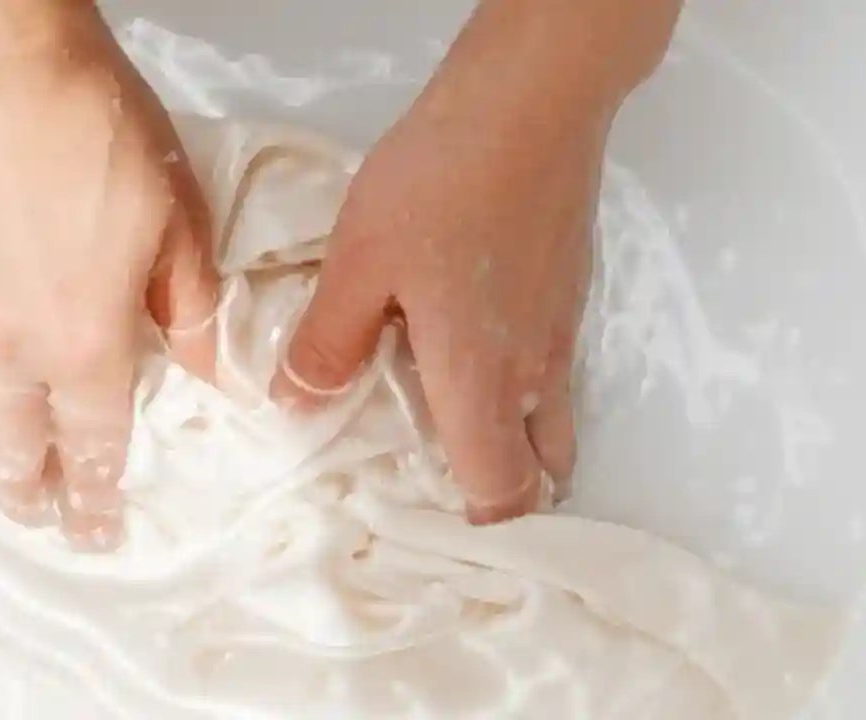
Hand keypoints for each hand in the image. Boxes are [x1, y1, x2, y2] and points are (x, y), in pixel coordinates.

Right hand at [0, 1, 218, 549]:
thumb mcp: (176, 221)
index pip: (92, 444)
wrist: (0, 72)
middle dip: (33, 495)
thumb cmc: (97, 136)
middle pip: (16, 450)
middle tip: (44, 517)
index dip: (94, 495)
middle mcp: (11, 350)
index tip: (95, 529)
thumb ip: (193, 311)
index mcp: (85, 342)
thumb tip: (218, 380)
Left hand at [273, 0, 676, 522]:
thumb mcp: (358, 265)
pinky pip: (553, 368)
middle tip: (447, 483)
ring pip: (552, 418)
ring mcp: (561, 330)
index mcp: (482, 382)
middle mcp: (535, 371)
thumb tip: (296, 406)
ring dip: (516, 440)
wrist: (529, 105)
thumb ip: (328, 343)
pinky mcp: (568, 289)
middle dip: (505, 492)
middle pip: (543, 469)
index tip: (435, 528)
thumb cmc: (440, 187)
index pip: (502, 493)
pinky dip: (523, 388)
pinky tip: (468, 346)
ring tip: (456, 424)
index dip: (479, 528)